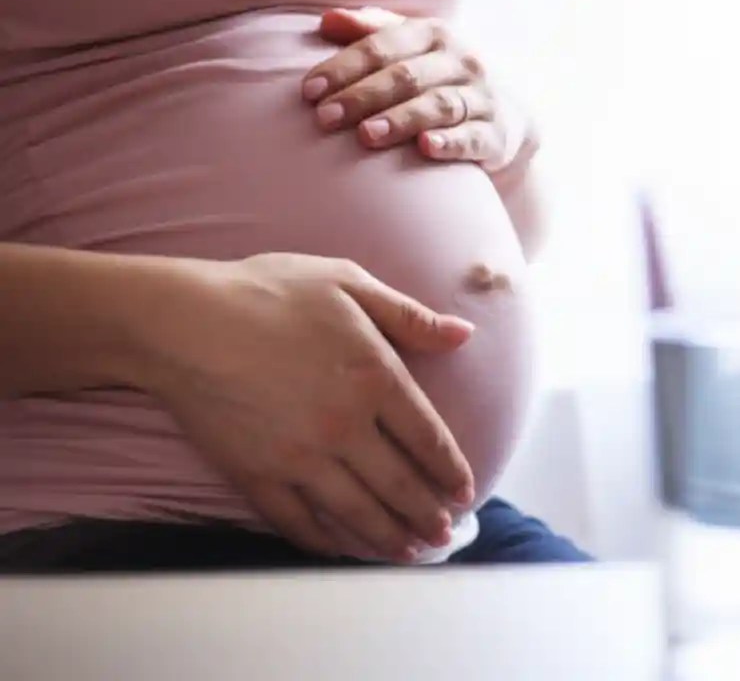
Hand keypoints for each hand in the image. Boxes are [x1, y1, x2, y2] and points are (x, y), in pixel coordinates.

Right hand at [146, 253, 475, 562]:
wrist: (181, 320)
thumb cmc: (265, 291)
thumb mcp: (347, 283)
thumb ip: (410, 316)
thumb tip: (464, 335)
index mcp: (375, 377)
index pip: (429, 439)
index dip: (451, 470)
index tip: (464, 490)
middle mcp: (345, 425)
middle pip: (401, 485)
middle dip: (428, 515)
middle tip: (444, 534)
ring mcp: (300, 456)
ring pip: (358, 512)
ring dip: (390, 538)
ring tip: (409, 552)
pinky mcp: (257, 475)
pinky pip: (300, 522)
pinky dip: (326, 542)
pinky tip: (343, 550)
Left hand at [303, 8, 522, 171]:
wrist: (505, 116)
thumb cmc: (441, 78)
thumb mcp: (412, 48)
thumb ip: (371, 33)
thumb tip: (328, 20)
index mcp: (434, 34)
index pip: (382, 46)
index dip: (344, 67)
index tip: (310, 92)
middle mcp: (461, 61)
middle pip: (407, 76)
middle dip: (363, 97)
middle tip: (326, 119)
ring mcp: (482, 98)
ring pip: (439, 105)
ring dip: (401, 120)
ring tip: (366, 136)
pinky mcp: (496, 134)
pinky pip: (473, 137)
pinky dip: (451, 142)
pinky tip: (425, 148)